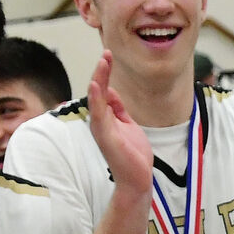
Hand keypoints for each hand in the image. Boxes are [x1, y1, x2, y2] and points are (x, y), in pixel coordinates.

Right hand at [85, 52, 155, 200]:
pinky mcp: (106, 137)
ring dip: (99, 80)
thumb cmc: (132, 155)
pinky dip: (97, 100)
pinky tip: (97, 86)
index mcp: (106, 118)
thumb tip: (112, 91)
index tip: (108, 56)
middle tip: (106, 53)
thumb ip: (119, 109)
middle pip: (98, 91)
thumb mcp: (128, 125)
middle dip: (102, 72)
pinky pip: (99, 116)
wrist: (137, 180)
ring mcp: (102, 129)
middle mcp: (100, 122)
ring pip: (97, 100)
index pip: (103, 90)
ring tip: (102, 63)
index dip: (105, 73)